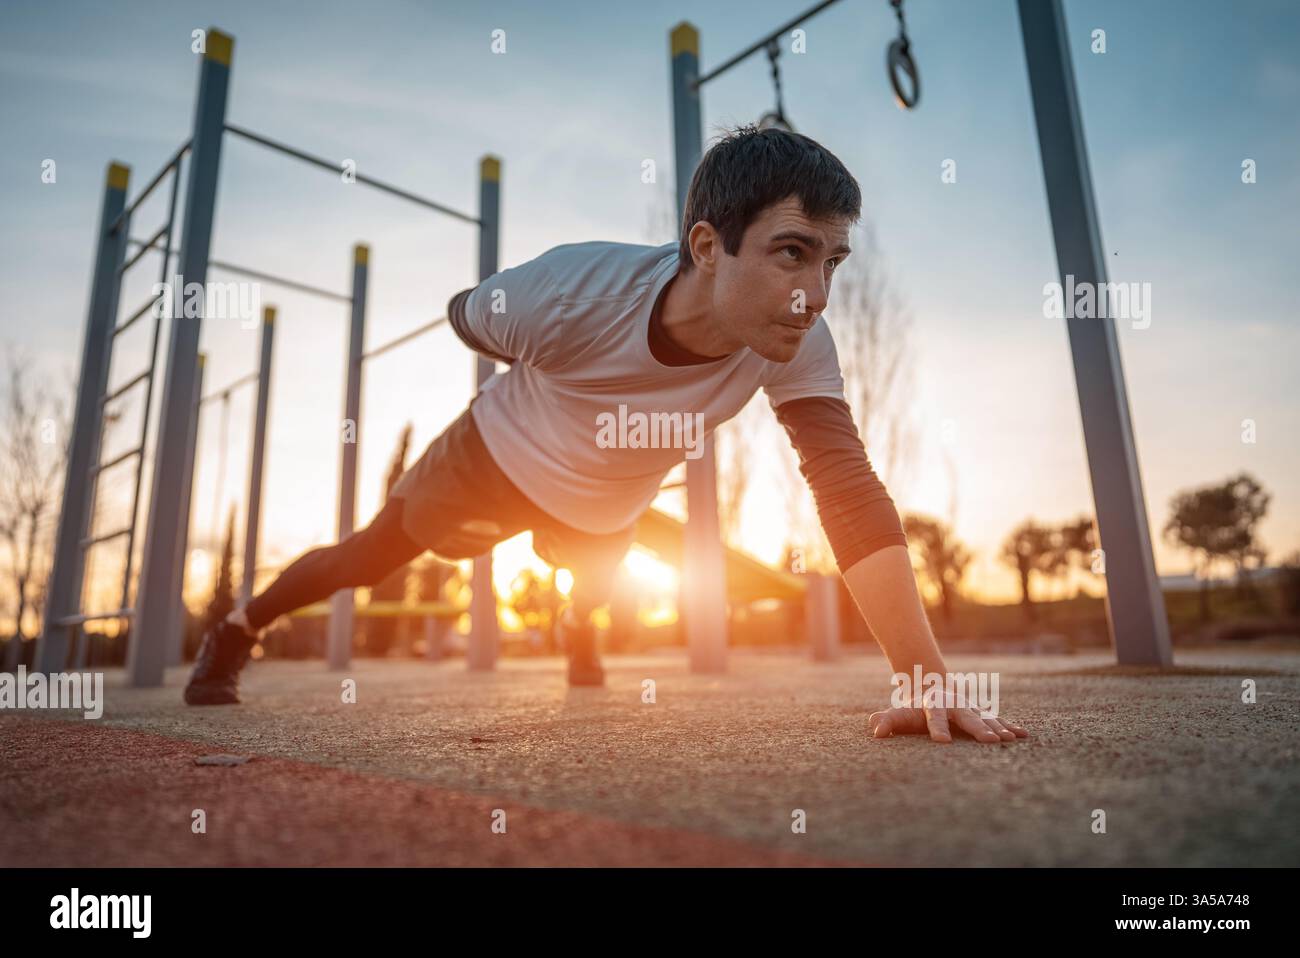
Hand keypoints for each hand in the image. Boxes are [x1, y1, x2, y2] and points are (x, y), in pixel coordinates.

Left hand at [869, 704, 1029, 743]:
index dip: (937, 728)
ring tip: (1008, 740)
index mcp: (933, 704)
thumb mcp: (899, 712)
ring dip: (998, 729)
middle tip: (989, 741)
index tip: (942, 742)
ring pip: (985, 718)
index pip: (934, 716)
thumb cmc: (913, 707)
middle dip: (978, 728)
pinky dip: (1010, 727)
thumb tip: (875, 729)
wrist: (931, 684)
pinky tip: (1023, 735)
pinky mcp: (981, 714)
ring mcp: (970, 708)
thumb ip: (888, 720)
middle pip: (967, 717)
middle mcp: (955, 704)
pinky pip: (997, 721)